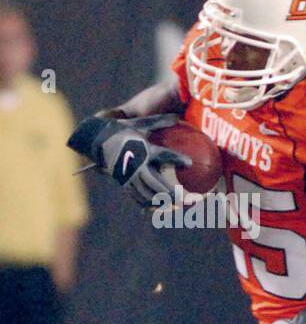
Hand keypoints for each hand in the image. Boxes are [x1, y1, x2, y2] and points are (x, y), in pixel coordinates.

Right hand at [67, 113, 190, 207]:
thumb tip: (176, 116)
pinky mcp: (124, 183)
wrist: (96, 139)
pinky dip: (152, 203)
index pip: (162, 155)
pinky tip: (164, 207)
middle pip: (157, 184)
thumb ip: (158, 122)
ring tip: (181, 206)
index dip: (176, 159)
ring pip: (149, 194)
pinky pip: (139, 197)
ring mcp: (129, 176)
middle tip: (191, 198)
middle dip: (174, 193)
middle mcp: (136, 165)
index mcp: (142, 150)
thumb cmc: (122, 130)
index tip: (189, 163)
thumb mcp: (140, 123)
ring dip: (165, 201)